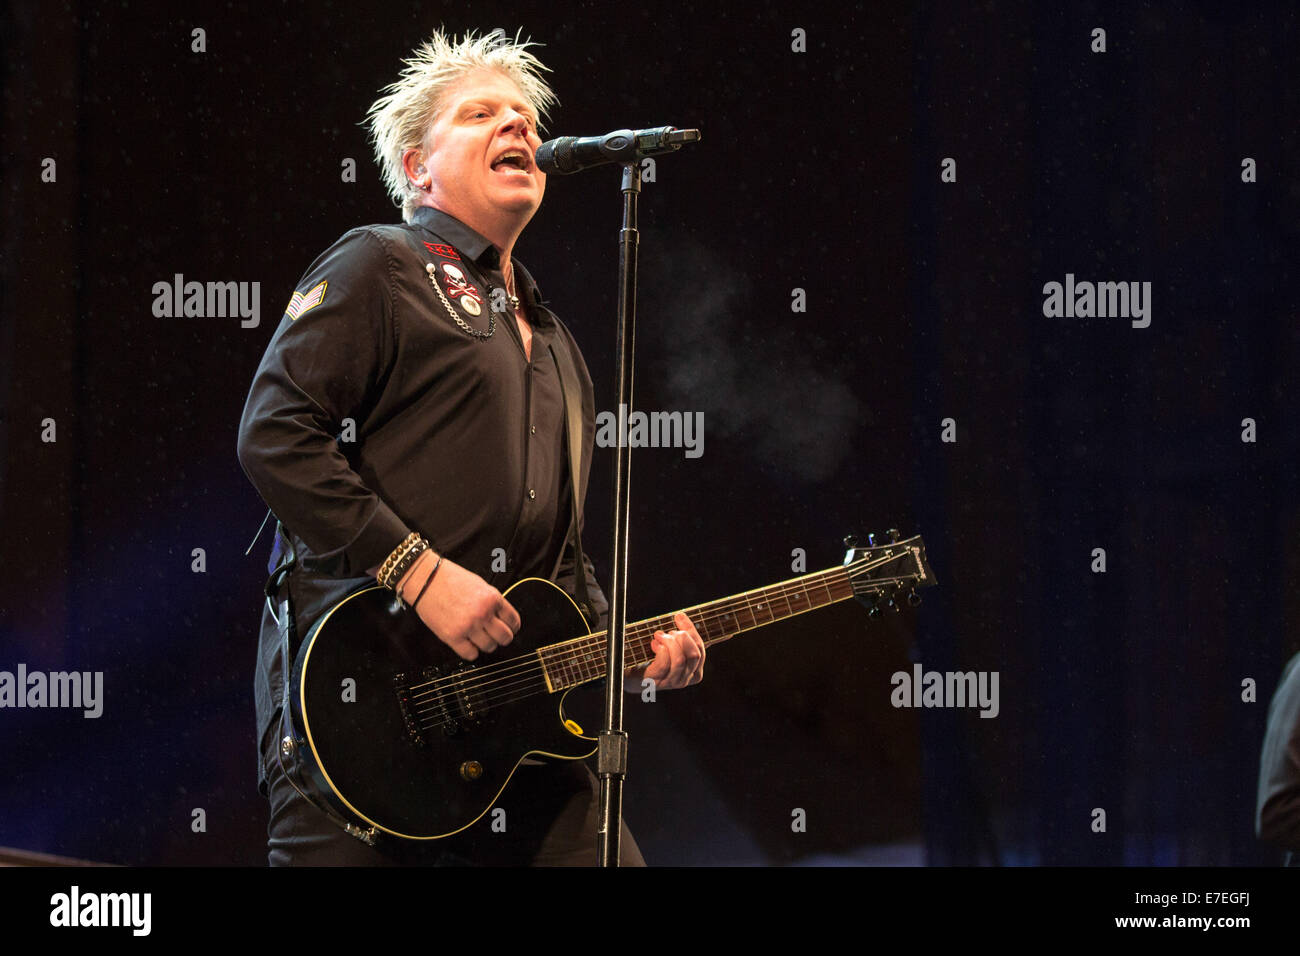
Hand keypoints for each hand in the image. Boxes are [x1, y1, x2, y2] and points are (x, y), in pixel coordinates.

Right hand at [395, 551, 519, 660]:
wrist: (425, 579)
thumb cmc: (449, 578)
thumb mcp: (479, 584)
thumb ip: (492, 601)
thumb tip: (501, 616)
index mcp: (492, 598)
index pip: (513, 620)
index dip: (513, 626)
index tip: (510, 628)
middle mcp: (482, 613)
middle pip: (505, 637)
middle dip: (503, 637)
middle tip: (497, 635)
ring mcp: (468, 626)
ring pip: (489, 647)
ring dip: (487, 644)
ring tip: (480, 638)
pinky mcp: (452, 636)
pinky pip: (470, 654)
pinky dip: (471, 651)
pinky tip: (468, 643)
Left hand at [623, 611, 704, 692]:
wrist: (634, 676)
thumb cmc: (654, 659)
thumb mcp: (671, 647)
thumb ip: (680, 637)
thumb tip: (681, 616)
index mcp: (695, 672)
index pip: (700, 648)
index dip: (690, 630)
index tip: (679, 617)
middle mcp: (686, 680)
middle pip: (694, 654)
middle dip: (681, 638)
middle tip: (668, 632)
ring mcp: (672, 683)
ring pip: (680, 660)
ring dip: (669, 643)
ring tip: (659, 636)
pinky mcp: (657, 682)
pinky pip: (664, 664)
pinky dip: (660, 650)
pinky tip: (654, 645)